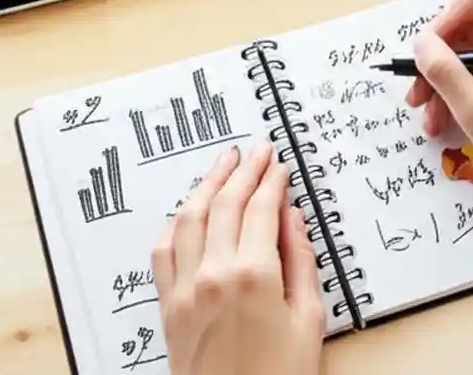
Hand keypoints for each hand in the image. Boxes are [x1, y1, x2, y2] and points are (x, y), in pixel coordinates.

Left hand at [153, 142, 324, 374]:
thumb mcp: (309, 321)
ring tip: (223, 163)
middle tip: (256, 151)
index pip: (262, 208)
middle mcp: (214, 274)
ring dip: (206, 184)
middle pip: (225, 203)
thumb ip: (301, 263)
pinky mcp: (167, 306)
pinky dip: (176, 222)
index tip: (278, 164)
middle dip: (242, 170)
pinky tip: (187, 210)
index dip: (271, 180)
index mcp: (255, 275)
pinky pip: (163, 250)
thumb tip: (292, 218)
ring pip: (189, 217)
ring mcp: (185, 288)